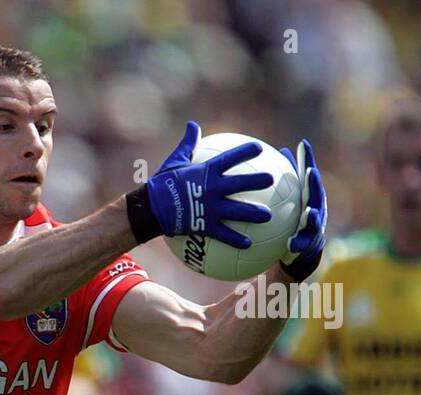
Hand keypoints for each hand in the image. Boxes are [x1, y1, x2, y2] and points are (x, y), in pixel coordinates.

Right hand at [144, 121, 272, 246]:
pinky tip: (248, 244)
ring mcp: (210, 208)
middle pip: (240, 183)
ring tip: (268, 216)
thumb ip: (188, 144)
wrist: (149, 209)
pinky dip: (235, 240)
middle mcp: (212, 189)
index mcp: (206, 171)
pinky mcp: (205, 225)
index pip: (230, 158)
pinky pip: (224, 234)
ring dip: (253, 213)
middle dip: (257, 181)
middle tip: (271, 180)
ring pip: (237, 210)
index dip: (245, 152)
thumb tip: (192, 124)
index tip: (259, 148)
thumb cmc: (161, 184)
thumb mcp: (174, 161)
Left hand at [278, 139, 326, 281]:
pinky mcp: (308, 245)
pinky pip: (303, 244)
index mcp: (307, 196)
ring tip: (309, 212)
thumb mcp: (282, 202)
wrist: (300, 251)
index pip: (307, 175)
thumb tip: (263, 160)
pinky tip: (291, 244)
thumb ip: (277, 184)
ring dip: (313, 215)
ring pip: (316, 219)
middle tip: (309, 172)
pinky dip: (297, 243)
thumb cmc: (289, 221)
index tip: (302, 144)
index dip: (307, 159)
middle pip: (316, 193)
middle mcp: (315, 208)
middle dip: (314, 183)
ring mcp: (314, 227)